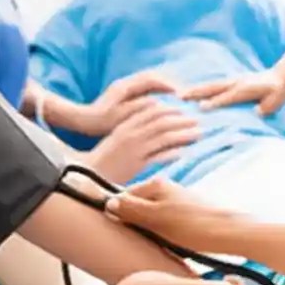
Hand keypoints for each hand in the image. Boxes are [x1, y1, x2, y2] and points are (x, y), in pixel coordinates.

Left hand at [77, 71, 182, 136]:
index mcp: (125, 86)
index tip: (181, 94)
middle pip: (154, 76)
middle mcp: (127, 82)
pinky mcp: (127, 92)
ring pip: (152, 80)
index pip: (151, 79)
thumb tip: (156, 101)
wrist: (83, 120)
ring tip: (179, 96)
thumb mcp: (119, 117)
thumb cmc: (100, 122)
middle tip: (185, 94)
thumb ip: (137, 108)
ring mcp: (127, 85)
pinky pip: (148, 86)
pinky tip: (168, 100)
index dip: (168, 85)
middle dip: (170, 83)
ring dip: (166, 86)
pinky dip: (160, 90)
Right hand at [86, 103, 200, 183]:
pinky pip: (159, 156)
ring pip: (164, 137)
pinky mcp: (136, 165)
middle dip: (182, 120)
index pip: (152, 111)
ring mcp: (134, 149)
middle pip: (162, 122)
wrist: (86, 174)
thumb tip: (153, 125)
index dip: (171, 110)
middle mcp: (131, 134)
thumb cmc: (104, 158)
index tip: (184, 111)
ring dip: (184, 134)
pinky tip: (185, 151)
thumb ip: (134, 129)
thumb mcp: (118, 137)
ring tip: (198, 134)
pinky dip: (173, 152)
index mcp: (126, 124)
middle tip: (197, 121)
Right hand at [106, 178, 244, 254]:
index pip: (124, 195)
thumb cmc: (192, 226)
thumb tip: (109, 203)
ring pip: (151, 213)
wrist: (227, 232)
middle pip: (138, 203)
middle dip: (133, 219)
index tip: (116, 226)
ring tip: (153, 238)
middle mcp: (166, 187)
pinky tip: (167, 239)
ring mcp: (177, 198)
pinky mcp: (186, 211)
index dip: (118, 211)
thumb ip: (131, 210)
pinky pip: (164, 219)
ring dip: (148, 226)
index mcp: (155, 184)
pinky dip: (161, 229)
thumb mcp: (155, 219)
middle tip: (135, 235)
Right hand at [181, 70, 284, 115]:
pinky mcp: (231, 81)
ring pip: (211, 85)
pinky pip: (214, 85)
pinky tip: (191, 92)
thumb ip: (265, 108)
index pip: (228, 97)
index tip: (202, 107)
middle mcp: (236, 83)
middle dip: (197, 92)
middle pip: (214, 88)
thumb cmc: (277, 93)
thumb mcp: (274, 103)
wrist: (280, 77)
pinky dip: (201, 88)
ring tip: (180, 94)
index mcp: (246, 89)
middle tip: (181, 97)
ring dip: (195, 89)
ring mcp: (233, 80)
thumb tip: (256, 112)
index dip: (216, 102)